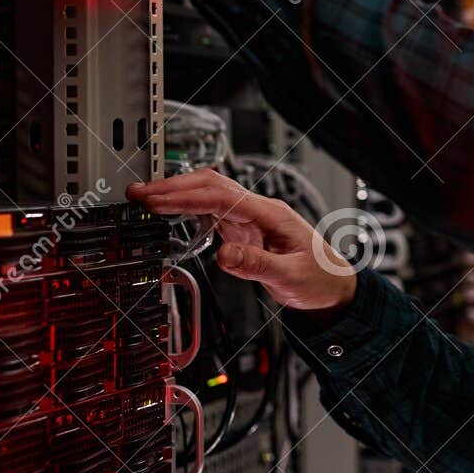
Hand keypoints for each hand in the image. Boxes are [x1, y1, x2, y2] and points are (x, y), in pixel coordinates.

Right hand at [127, 169, 357, 311]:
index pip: (220, 196)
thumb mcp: (291, 276)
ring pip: (210, 194)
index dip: (186, 196)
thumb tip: (223, 256)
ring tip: (147, 199)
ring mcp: (251, 218)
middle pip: (211, 186)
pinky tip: (172, 212)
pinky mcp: (245, 230)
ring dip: (179, 193)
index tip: (157, 201)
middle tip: (139, 193)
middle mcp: (259, 210)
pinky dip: (189, 208)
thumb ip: (257, 265)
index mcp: (270, 214)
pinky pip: (213, 211)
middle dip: (173, 186)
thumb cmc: (321, 278)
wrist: (334, 286)